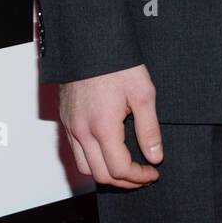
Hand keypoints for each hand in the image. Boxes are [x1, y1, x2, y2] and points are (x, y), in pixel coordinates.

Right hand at [59, 62, 161, 188]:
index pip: (119, 169)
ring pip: (85, 166)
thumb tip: (155, 157)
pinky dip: (93, 159)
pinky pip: (76, 150)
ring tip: (126, 167)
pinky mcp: (66, 119)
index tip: (153, 173)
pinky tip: (108, 150)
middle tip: (143, 175)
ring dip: (106, 173)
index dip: (139, 177)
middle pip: (101, 175)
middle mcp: (82, 131)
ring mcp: (71, 126)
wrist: (91, 41)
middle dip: (125, 181)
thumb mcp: (143, 93)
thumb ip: (149, 129)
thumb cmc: (117, 63)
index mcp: (102, 126)